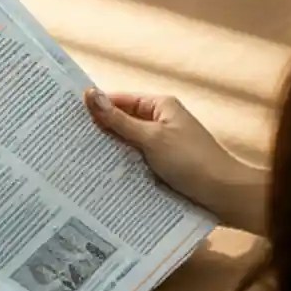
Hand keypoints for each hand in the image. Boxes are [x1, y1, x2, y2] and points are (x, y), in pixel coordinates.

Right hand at [84, 88, 266, 233]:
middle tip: (67, 141)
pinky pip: (135, 162)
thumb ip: (119, 120)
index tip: (67, 117)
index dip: (96, 107)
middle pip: (121, 122)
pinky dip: (121, 168)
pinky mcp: (161, 167)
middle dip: (99, 132)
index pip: (119, 100)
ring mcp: (161, 146)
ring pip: (127, 145)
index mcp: (160, 106)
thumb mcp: (151, 138)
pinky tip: (101, 177)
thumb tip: (90, 94)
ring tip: (77, 160)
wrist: (224, 196)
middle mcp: (160, 122)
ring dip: (109, 153)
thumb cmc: (191, 161)